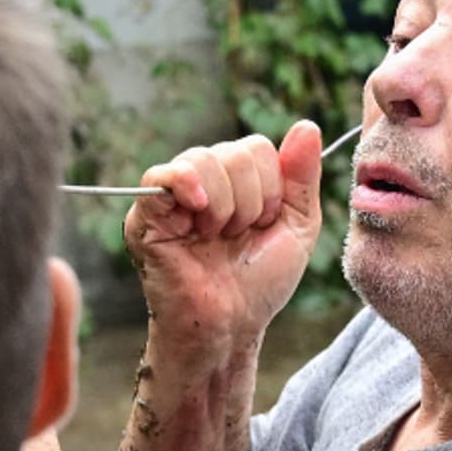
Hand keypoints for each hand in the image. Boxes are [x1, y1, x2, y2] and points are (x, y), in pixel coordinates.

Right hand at [123, 120, 322, 364]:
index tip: (263, 226)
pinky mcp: (145, 215)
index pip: (257, 148)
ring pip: (204, 161)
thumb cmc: (260, 282)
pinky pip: (161, 177)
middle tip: (236, 237)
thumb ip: (302, 177)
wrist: (230, 325)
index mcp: (236, 180)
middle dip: (251, 202)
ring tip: (215, 238)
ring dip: (224, 207)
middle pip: (235, 152)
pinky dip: (186, 187)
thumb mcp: (297, 227)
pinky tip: (199, 212)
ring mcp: (171, 196)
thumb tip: (306, 125)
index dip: (271, 189)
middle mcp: (202, 181)